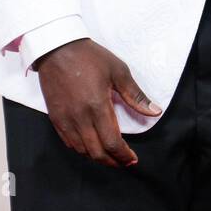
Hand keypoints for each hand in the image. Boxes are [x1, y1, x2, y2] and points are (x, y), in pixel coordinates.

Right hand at [35, 38, 161, 167]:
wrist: (57, 49)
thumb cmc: (90, 57)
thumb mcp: (118, 71)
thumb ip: (136, 96)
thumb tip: (154, 112)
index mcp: (97, 106)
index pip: (112, 142)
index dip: (123, 155)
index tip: (132, 159)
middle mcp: (79, 117)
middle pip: (96, 152)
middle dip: (112, 161)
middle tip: (125, 162)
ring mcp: (65, 119)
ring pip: (81, 150)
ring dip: (97, 157)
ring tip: (111, 155)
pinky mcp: (55, 118)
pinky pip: (69, 142)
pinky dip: (82, 149)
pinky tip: (91, 146)